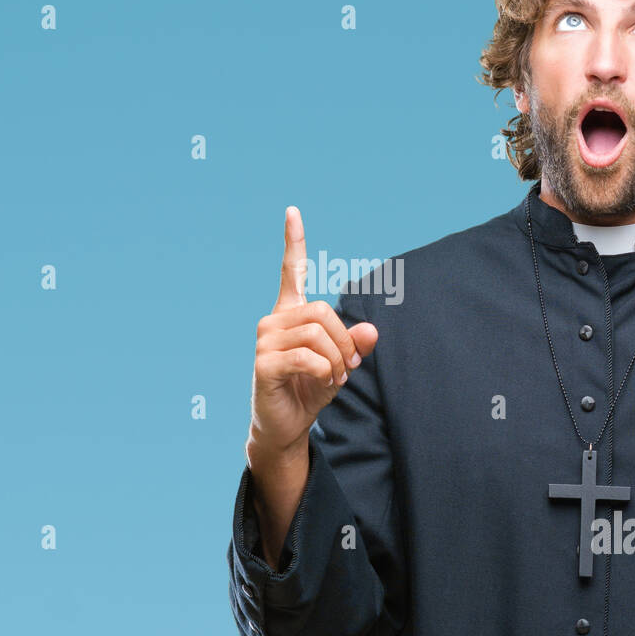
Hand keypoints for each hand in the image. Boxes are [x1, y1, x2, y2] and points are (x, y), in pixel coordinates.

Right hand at [248, 206, 378, 461]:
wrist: (286, 425)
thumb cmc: (310, 389)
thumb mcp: (341, 364)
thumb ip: (355, 345)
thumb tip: (371, 331)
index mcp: (290, 314)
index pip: (292, 271)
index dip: (294, 241)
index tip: (293, 211)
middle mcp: (274, 321)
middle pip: (323, 311)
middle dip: (344, 340)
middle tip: (347, 366)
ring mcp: (265, 341)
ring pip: (317, 333)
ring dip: (336, 359)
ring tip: (334, 377)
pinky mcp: (263, 363)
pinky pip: (307, 357)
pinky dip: (325, 371)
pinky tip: (322, 382)